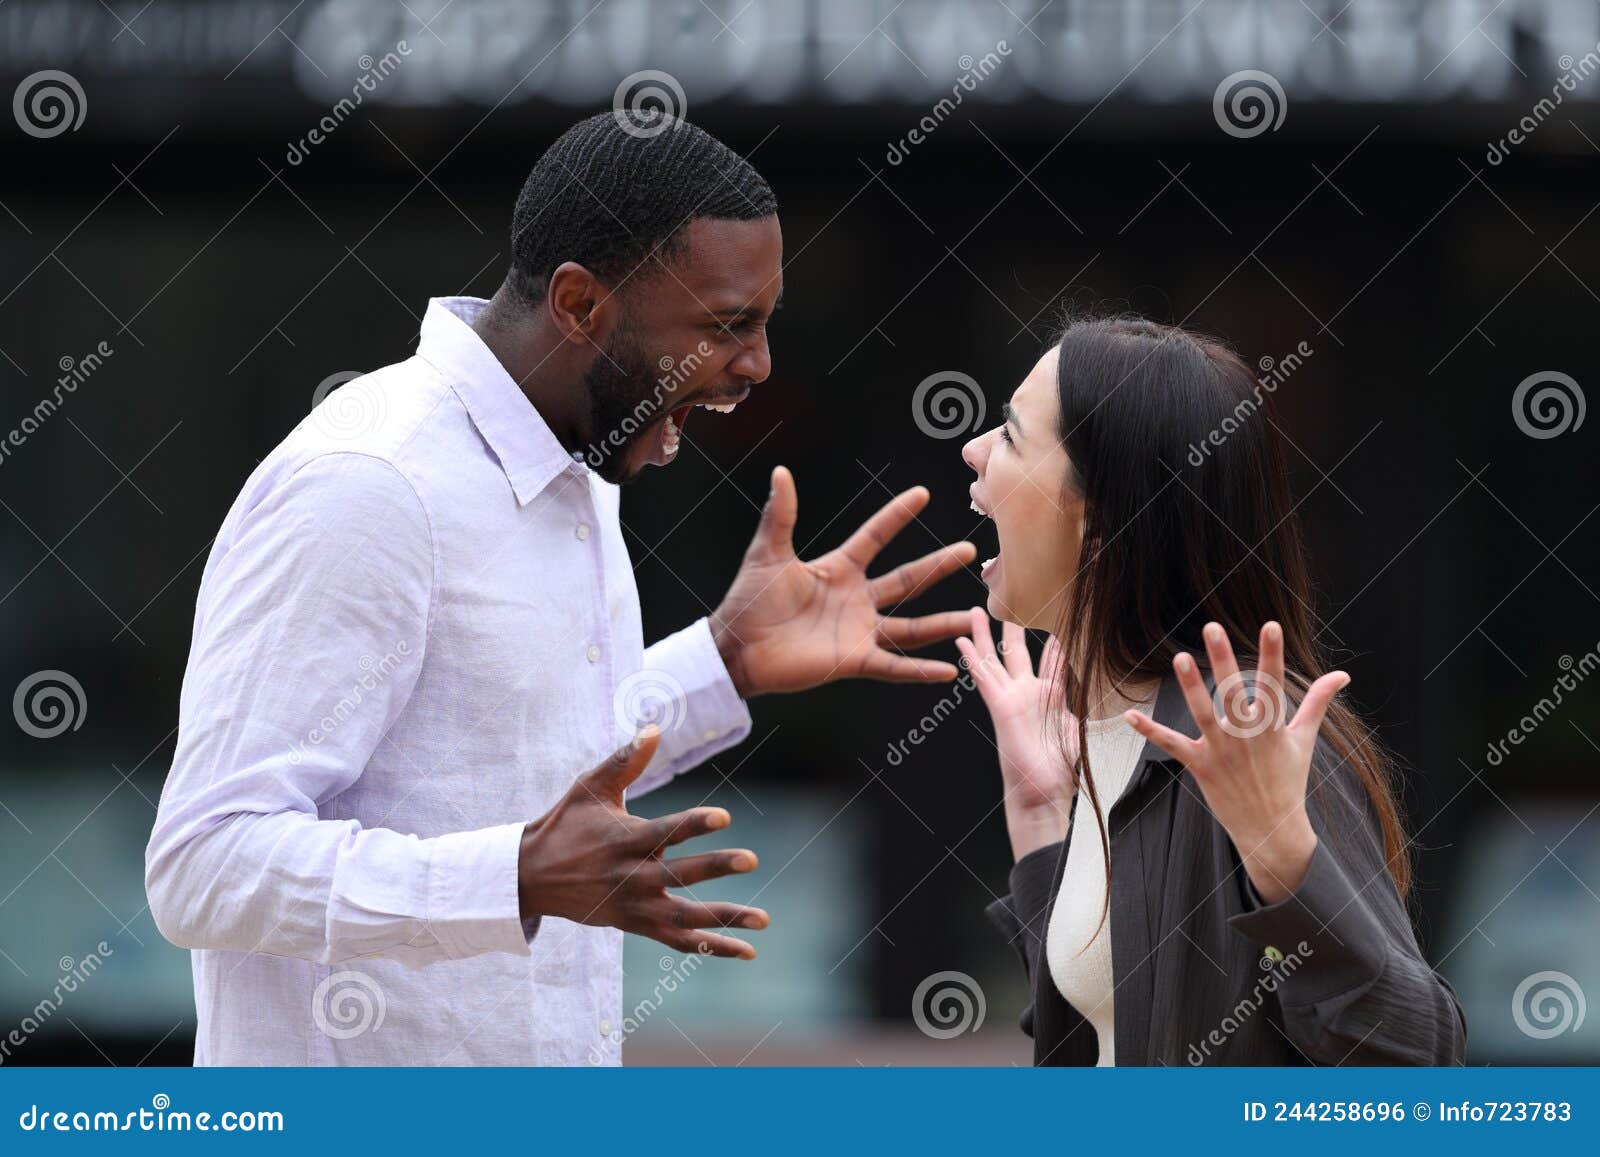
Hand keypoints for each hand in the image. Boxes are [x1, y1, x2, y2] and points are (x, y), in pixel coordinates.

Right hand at [518, 728, 768, 957]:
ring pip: (684, 917)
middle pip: (679, 875)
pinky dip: (711, 947)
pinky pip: (678, 940)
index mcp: (624, 840)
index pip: (665, 831)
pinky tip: (746, 951)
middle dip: (715, 867)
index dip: (694, 824)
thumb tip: (654, 727)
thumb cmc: (566, 823)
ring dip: (725, 919)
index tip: (725, 817)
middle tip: (751, 860)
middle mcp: (631, 876)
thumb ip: (625, 760)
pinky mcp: (636, 925)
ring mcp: (635, 906)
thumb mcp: (589, 787)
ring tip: (764, 918)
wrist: (532, 876)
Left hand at [710, 465, 976, 695]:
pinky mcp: (853, 660)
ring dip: (942, 623)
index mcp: (838, 570)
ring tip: (974, 614)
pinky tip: (950, 669)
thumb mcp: (768, 553)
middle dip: (938, 565)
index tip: (922, 493)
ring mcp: (858, 631)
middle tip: (969, 549)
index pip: (874, 537)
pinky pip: (894, 666)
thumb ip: (780, 515)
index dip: (896, 516)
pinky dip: (920, 670)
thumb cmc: (748, 601)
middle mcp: (855, 599)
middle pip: (906, 580)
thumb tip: (780, 472)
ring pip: (911, 627)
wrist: (736, 648)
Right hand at [956, 607, 1076, 859]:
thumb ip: (1085, 701)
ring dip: (984, 636)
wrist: (1045, 790)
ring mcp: (1011, 698)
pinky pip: (983, 678)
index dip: (1055, 636)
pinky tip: (961, 641)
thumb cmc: (1062, 767)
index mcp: (1050, 696)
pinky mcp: (999, 706)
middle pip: (1017, 653)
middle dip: (1013, 628)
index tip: (1058, 612)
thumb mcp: (1081, 725)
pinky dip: (973, 658)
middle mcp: (1027, 693)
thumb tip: (1103, 681)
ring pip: (995, 660)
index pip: (1052, 658)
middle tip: (1011, 602)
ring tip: (975, 612)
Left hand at [1122, 621, 1349, 903]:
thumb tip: (1342, 675)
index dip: (1272, 654)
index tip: (1270, 626)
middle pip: (1234, 692)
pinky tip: (1128, 716)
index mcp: (1273, 727)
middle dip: (1224, 660)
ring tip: (1180, 657)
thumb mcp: (1304, 739)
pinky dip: (1150, 732)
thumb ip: (1317, 702)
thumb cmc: (1288, 778)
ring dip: (1191, 687)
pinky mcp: (1201, 766)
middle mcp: (1247, 736)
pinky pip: (1172, 745)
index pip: (1274, 683)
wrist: (1271, 828)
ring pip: (1203, 713)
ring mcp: (1222, 751)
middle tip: (1212, 628)